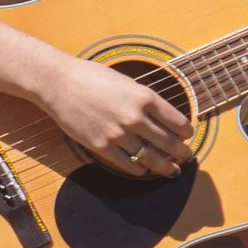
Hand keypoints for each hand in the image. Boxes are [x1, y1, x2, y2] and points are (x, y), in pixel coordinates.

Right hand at [36, 56, 193, 178]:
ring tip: (172, 170)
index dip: (186, 132)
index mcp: (144, 97)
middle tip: (187, 157)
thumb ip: (144, 100)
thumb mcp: (127, 82)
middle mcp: (135, 117)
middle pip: (169, 143)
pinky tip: (144, 169)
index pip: (177, 121)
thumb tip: (162, 117)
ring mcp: (118, 134)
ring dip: (165, 166)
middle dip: (182, 153)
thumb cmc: (92, 77)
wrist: (60, 84)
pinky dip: (140, 169)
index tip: (188, 136)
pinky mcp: (102, 147)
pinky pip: (128, 164)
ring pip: (151, 158)